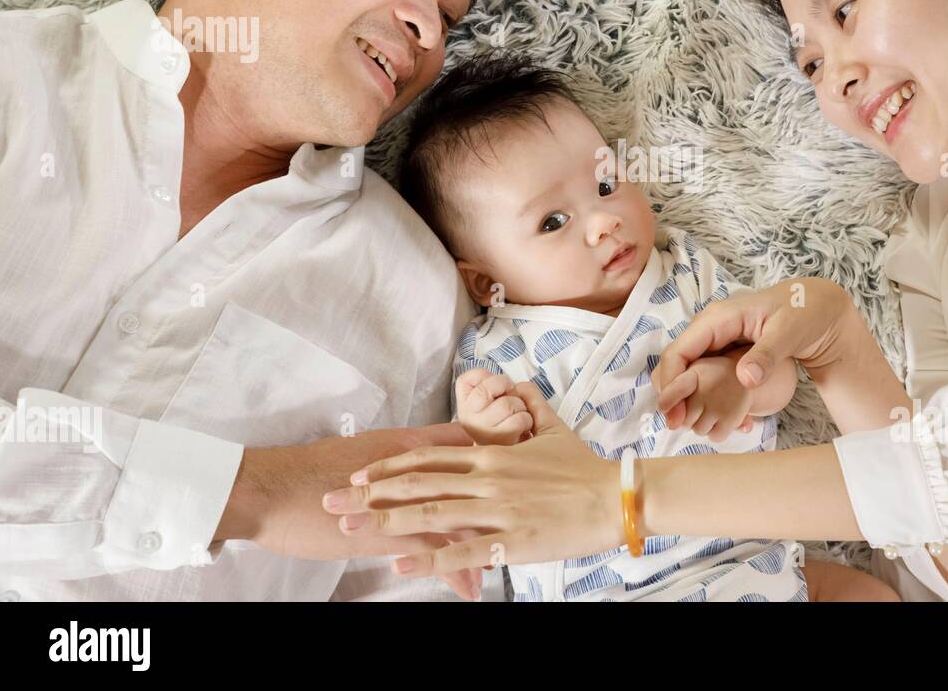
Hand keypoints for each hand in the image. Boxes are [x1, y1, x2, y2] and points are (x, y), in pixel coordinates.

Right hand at [216, 423, 483, 599]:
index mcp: (405, 444)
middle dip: (495, 508)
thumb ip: (391, 457)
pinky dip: (455, 571)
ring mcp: (401, 503)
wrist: (270, 488)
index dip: (489, 463)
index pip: (463, 448)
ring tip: (497, 561)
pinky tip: (470, 587)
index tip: (507, 479)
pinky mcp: (387, 534)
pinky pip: (433, 554)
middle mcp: (412, 470)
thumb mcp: (358, 452)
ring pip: (459, 521)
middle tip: (513, 525)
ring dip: (481, 545)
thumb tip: (411, 464)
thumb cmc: (308, 470)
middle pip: (470, 486)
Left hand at [321, 381, 623, 577]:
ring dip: (385, 521)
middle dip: (370, 494)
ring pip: (431, 515)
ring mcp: (496, 510)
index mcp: (491, 455)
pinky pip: (462, 550)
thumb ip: (531, 403)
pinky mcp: (510, 540)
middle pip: (417, 485)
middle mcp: (487, 480)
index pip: (429, 458)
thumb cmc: (585, 468)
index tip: (359, 474)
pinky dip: (428, 559)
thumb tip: (517, 382)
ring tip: (350, 528)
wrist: (615, 496)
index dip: (390, 467)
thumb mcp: (554, 428)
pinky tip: (400, 565)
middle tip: (332, 501)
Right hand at [455, 368, 532, 444]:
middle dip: (508, 389)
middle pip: (493, 386)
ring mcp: (482, 431)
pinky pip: (520, 419)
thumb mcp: (488, 400)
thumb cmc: (498, 420)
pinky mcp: (501, 441)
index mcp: (463, 403)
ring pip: (508, 403)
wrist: (501, 453)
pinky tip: (520, 428)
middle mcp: (468, 418)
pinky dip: (527, 420)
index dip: (490, 378)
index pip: (472, 376)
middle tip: (510, 400)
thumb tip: (515, 387)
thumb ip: (493, 385)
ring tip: (515, 416)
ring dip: (520, 406)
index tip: (495, 390)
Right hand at [657, 278, 908, 433]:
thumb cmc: (804, 312)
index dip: (670, 383)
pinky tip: (710, 413)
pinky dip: (702, 391)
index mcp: (718, 318)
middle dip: (671, 393)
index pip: (678, 351)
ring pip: (688, 368)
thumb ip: (766, 356)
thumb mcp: (788, 332)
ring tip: (688, 424)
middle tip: (676, 425)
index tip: (672, 413)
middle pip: (676, 361)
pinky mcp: (726, 349)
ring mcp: (717, 338)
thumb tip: (745, 380)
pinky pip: (705, 371)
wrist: (819, 307)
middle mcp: (711, 327)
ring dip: (685, 395)